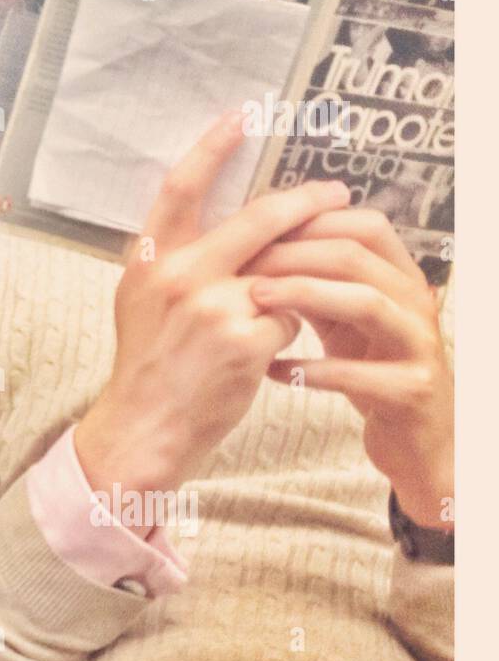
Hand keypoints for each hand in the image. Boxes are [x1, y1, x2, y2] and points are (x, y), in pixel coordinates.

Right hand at [73, 111, 352, 497]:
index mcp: (149, 260)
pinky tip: (265, 353)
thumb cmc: (144, 365)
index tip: (240, 116)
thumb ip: (175, 261)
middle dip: (305, 203)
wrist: (141, 427)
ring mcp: (213, 306)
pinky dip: (285, 329)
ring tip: (279, 305)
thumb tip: (224, 227)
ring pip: (281, 272)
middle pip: (257, 218)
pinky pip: (288, 316)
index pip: (181, 188)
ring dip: (292, 284)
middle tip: (334, 194)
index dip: (212, 147)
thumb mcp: (140, 301)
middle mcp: (179, 275)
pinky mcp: (245, 340)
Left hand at [246, 208, 452, 527]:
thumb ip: (313, 280)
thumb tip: (258, 240)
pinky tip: (271, 369)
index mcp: (401, 275)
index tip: (255, 232)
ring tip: (255, 300)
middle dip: (293, 255)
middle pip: (355, 256)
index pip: (362, 226)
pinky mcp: (411, 391)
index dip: (307, 221)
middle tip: (242, 265)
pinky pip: (357, 373)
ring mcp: (419, 345)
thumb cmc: (367, 366)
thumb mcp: (340, 315)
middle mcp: (416, 301)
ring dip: (304, 294)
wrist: (415, 439)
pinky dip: (309, 369)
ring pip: (364, 302)